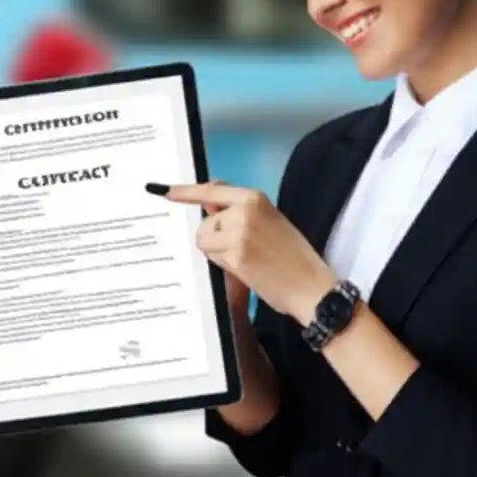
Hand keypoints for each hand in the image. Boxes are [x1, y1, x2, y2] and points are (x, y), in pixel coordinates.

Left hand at [149, 180, 337, 324]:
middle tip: (245, 251)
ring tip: (248, 260)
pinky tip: (247, 270)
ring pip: (205, 241)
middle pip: (205, 223)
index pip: (211, 191)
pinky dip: (224, 265)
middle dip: (216, 238)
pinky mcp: (234, 255)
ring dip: (218, 252)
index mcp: (254, 198)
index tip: (165, 191)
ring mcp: (237, 232)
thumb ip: (238, 211)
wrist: (311, 286)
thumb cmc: (293, 257)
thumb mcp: (269, 222)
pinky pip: (213, 258)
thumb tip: (207, 203)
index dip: (185, 192)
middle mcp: (244, 210)